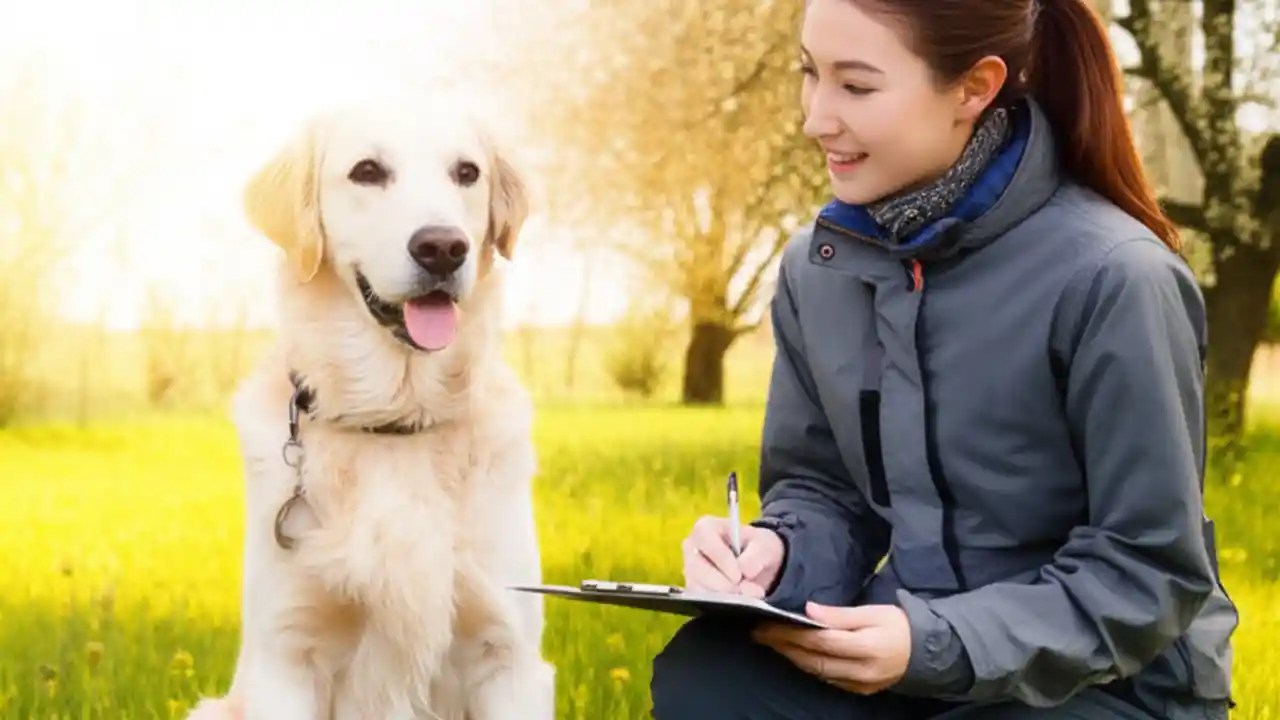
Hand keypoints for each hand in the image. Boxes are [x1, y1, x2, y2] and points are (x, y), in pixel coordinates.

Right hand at [681, 515, 784, 597]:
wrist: (757, 563)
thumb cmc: (756, 547)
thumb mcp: (764, 545)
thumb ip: (756, 555)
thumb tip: (745, 571)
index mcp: (705, 528)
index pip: (706, 540)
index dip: (721, 559)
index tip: (739, 575)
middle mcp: (691, 548)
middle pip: (698, 568)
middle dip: (724, 584)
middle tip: (748, 592)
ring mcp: (690, 570)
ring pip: (698, 588)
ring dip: (724, 597)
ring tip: (750, 598)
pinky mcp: (693, 589)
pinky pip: (701, 602)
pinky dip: (721, 606)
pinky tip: (741, 604)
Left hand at [751, 603, 911, 694]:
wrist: (927, 653)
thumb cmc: (899, 626)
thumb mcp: (874, 612)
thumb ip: (840, 615)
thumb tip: (808, 611)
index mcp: (867, 647)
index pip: (820, 642)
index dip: (791, 634)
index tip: (768, 623)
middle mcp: (861, 671)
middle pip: (813, 660)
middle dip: (783, 646)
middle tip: (759, 633)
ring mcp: (859, 684)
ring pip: (817, 672)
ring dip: (792, 657)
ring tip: (771, 642)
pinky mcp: (859, 690)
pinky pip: (826, 679)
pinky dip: (808, 666)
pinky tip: (795, 655)